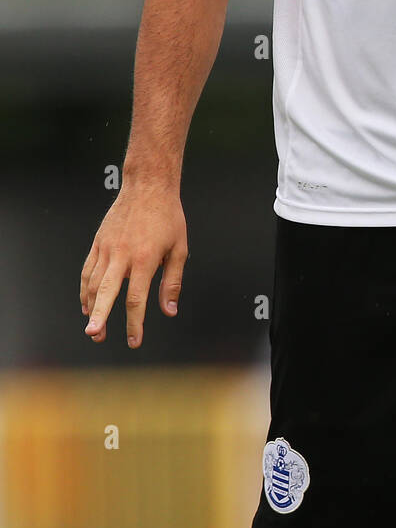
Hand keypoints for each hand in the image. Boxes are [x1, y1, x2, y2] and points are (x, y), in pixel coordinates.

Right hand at [80, 183, 187, 347]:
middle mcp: (122, 254)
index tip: (134, 341)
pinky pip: (87, 270)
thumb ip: (173, 282)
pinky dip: (85, 289)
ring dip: (92, 307)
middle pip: (107, 293)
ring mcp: (107, 247)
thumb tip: (169, 311)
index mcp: (146, 258)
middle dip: (100, 318)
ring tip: (94, 328)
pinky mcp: (98, 242)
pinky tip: (87, 304)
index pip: (136, 299)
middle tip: (96, 337)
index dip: (134, 323)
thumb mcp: (179, 249)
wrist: (148, 186)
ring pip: (93, 283)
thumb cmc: (168, 217)